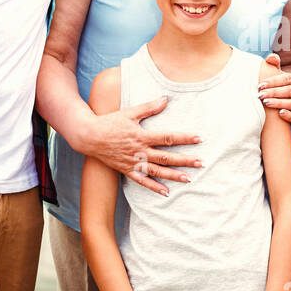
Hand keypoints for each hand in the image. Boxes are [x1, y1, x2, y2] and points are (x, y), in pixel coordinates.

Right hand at [84, 97, 203, 195]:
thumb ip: (149, 107)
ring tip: (188, 178)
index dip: (184, 138)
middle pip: (166, 157)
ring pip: (157, 171)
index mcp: (142, 136)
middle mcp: (139, 151)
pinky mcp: (127, 170)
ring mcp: (133, 163)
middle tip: (200, 162)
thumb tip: (166, 98)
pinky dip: (154, 187)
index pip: (167, 138)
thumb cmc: (110, 122)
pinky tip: (166, 192)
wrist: (89, 136)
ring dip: (173, 176)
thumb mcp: (130, 112)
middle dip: (184, 160)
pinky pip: (142, 181)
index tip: (198, 139)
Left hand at [258, 53, 290, 123]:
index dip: (273, 82)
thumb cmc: (278, 82)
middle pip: (288, 91)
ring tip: (266, 103)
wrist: (287, 94)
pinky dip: (289, 115)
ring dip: (279, 103)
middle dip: (274, 93)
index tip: (260, 85)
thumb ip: (274, 63)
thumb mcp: (277, 71)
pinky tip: (280, 113)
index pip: (286, 79)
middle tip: (260, 95)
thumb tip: (270, 58)